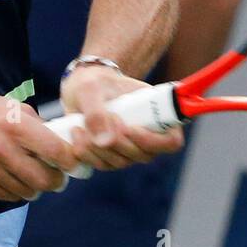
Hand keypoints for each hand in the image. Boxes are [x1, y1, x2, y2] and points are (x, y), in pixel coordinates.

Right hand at [0, 90, 79, 202]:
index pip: (56, 151)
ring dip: (32, 187)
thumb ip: (32, 121)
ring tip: (26, 176)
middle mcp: (2, 148)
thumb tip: (58, 140)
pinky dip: (12, 190)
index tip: (72, 165)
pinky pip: (7, 196)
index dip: (70, 162)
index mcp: (14, 123)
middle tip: (54, 178)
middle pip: (46, 180)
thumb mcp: (4, 105)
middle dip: (55, 181)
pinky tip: (6, 177)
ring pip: (27, 192)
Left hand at [59, 65, 184, 170]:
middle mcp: (147, 135)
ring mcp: (129, 148)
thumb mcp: (91, 89)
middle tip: (98, 120)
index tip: (128, 128)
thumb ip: (96, 113)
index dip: (153, 141)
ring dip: (97, 148)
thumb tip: (105, 143)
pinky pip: (102, 165)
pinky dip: (86, 154)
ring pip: (120, 162)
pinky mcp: (110, 156)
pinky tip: (76, 134)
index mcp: (156, 114)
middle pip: (142, 155)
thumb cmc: (94, 82)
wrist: (81, 88)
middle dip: (116, 142)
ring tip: (80, 126)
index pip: (171, 141)